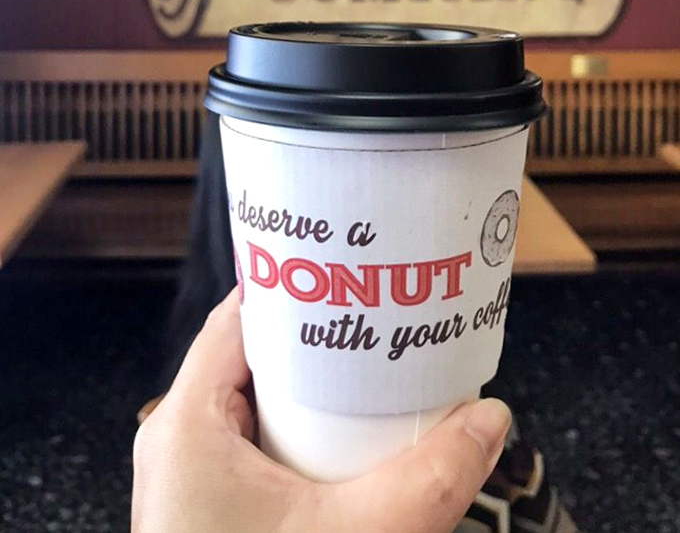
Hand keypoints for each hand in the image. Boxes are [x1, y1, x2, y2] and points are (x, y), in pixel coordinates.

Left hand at [132, 290, 510, 532]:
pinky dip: (298, 432)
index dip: (294, 286)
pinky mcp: (208, 508)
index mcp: (186, 422)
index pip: (237, 316)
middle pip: (250, 356)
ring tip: (371, 372)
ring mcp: (191, 476)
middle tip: (379, 320)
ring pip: (254, 403)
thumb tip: (492, 418)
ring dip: (310, 389)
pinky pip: (252, 444)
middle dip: (317, 339)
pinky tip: (346, 439)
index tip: (353, 273)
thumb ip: (429, 477)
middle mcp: (178, 438)